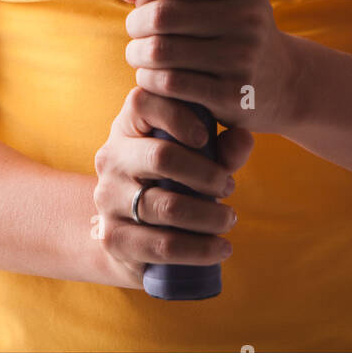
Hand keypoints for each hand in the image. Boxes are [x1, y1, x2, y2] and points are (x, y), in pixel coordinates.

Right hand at [91, 85, 253, 289]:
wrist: (131, 231)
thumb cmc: (171, 180)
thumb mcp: (195, 156)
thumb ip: (223, 146)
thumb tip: (244, 137)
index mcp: (128, 126)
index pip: (142, 102)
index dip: (177, 115)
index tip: (206, 137)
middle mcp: (111, 157)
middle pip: (161, 156)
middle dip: (206, 174)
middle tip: (229, 187)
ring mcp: (107, 198)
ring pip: (165, 206)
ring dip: (209, 215)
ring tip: (229, 219)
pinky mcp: (113, 237)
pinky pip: (161, 245)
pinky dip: (199, 249)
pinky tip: (220, 248)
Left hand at [110, 0, 296, 134]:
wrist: (284, 82)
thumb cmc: (234, 30)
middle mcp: (248, 16)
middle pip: (162, 14)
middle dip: (136, 23)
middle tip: (136, 32)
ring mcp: (242, 56)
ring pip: (161, 51)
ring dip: (137, 53)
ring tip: (140, 54)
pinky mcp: (232, 94)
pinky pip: (169, 83)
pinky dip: (150, 80)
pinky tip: (153, 76)